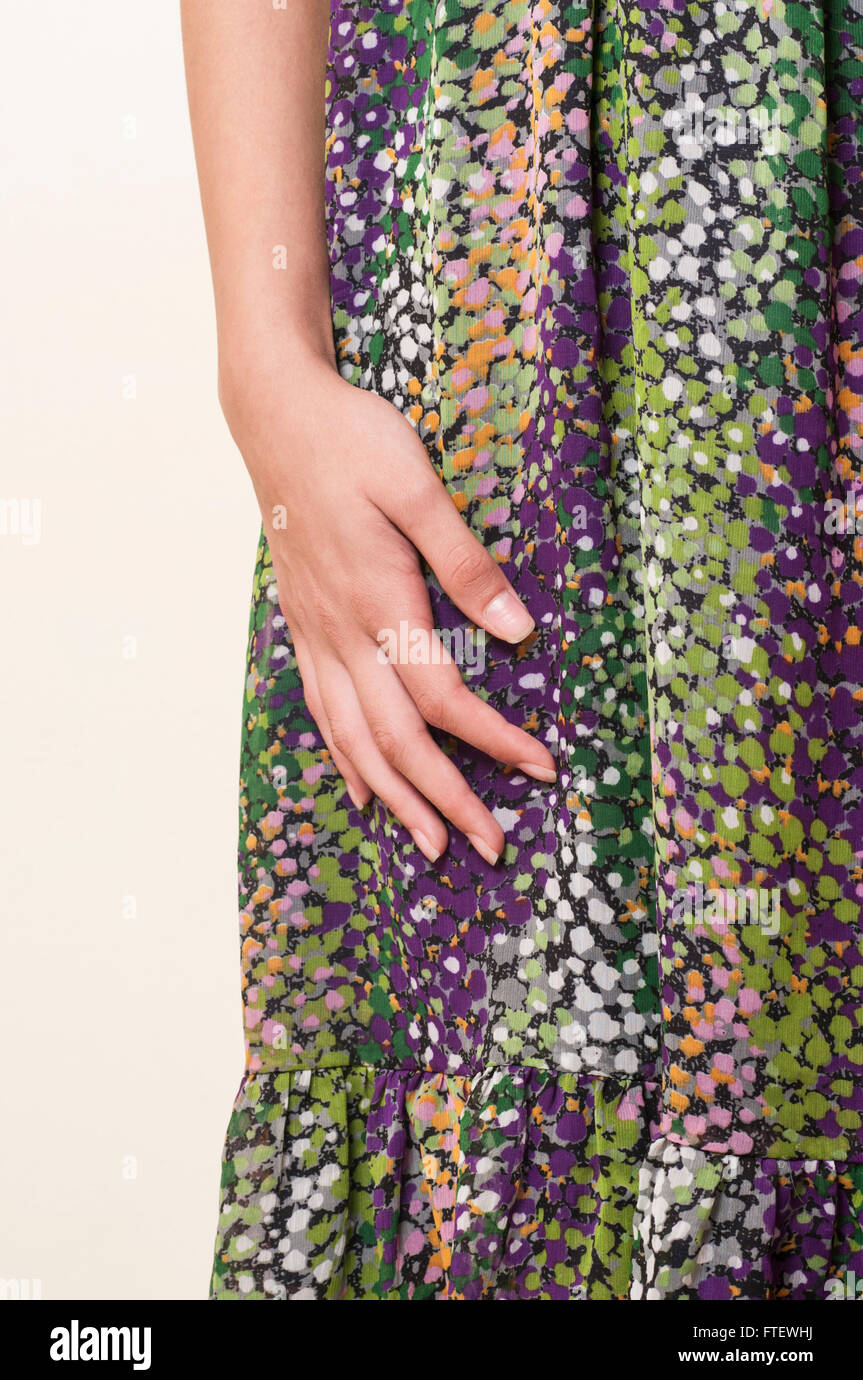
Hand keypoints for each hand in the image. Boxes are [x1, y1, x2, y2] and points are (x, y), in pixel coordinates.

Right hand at [220, 345, 555, 863]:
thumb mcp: (418, 487)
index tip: (541, 768)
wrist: (275, 416)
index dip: (493, 741)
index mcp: (378, 602)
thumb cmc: (351, 441)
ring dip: (393, 796)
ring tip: (426, 843)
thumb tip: (518, 631)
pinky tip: (363, 785)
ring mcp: (315, 634)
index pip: (442, 699)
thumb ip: (466, 564)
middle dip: (444, 799)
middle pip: (395, 739)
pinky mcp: (303, 625)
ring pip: (351, 737)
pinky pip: (322, 710)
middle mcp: (341, 632)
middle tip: (487, 846)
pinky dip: (345, 757)